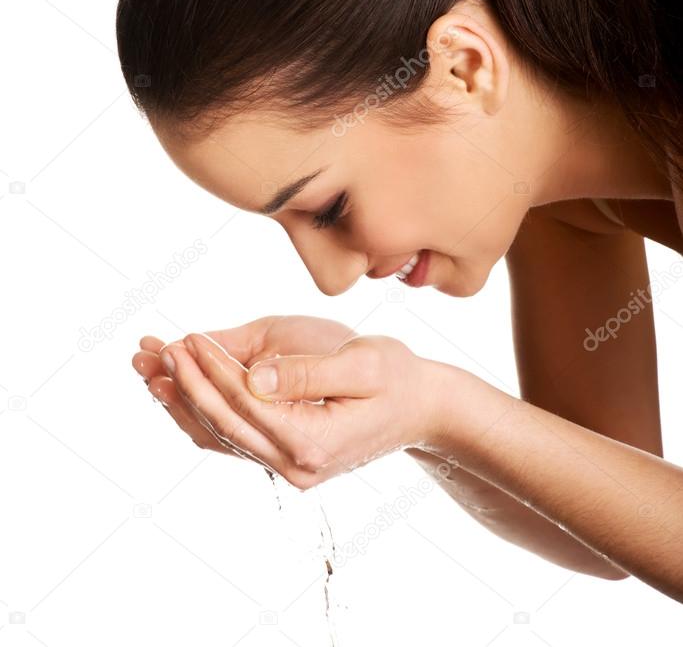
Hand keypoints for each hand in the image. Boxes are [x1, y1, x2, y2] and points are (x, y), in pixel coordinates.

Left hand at [132, 315, 441, 488]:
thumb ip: (307, 373)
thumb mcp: (363, 364)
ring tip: (148, 367)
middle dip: (182, 385)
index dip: (210, 369)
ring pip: (217, 436)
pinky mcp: (282, 456)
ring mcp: (286, 467)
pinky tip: (176, 389)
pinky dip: (199, 412)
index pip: (244, 405)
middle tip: (150, 350)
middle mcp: (293, 466)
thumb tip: (252, 376)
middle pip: (221, 425)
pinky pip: (229, 438)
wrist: (420, 408)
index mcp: (311, 442)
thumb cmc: (396, 377)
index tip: (185, 336)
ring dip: (181, 401)